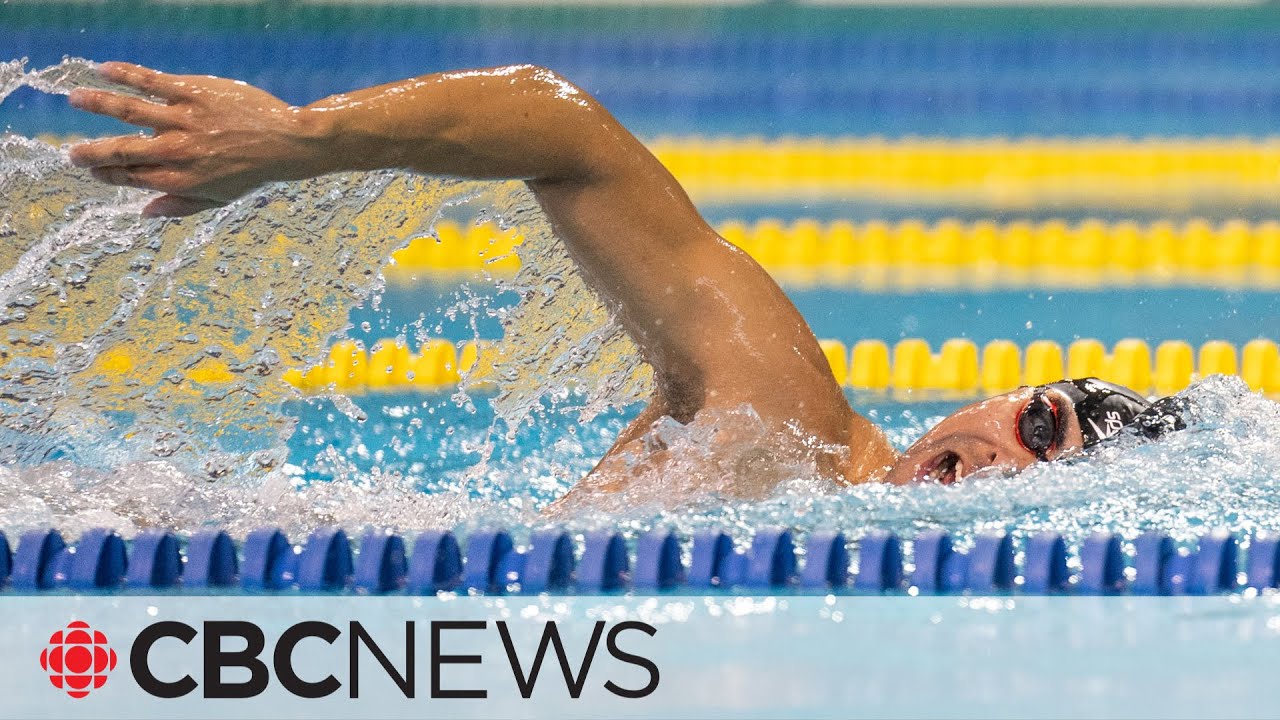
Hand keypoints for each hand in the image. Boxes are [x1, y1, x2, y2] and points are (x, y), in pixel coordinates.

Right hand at [68, 62, 322, 216]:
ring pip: (129, 110)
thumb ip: (179, 206)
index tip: (90, 169)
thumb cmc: (252, 172)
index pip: (132, 177)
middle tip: (70, 152)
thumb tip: (143, 213)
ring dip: (97, 104)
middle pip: (123, 149)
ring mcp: (183, 120)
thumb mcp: (218, 199)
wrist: (287, 142)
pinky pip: (151, 81)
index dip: (107, 174)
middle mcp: (177, 151)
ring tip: (75, 99)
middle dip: (92, 152)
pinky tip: (104, 70)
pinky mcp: (193, 92)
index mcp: (180, 178)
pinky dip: (125, 74)